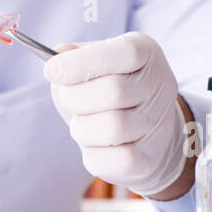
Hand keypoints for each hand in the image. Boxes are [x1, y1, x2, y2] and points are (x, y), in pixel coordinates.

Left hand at [42, 31, 187, 196]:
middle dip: (76, 97)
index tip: (51, 71)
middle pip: (114, 91)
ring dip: (82, 127)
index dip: (83, 62)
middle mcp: (160, 85)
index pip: (125, 53)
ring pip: (113, 127)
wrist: (141, 130)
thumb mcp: (92, 63)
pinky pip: (115, 159)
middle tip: (67, 99)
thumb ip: (73, 57)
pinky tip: (94, 145)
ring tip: (81, 123)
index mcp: (146, 52)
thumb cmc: (107, 88)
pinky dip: (92, 154)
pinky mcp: (150, 157)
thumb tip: (57, 58)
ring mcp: (159, 123)